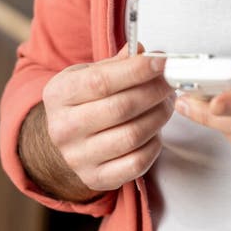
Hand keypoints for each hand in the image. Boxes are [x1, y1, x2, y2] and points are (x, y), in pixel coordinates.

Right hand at [42, 46, 173, 192]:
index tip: (161, 61)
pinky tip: (155, 131)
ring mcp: (78, 157)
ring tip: (166, 103)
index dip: (137, 70)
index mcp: (60, 95)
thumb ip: (117, 62)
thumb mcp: (88, 73)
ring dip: (159, 116)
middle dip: (155, 92)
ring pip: (132, 136)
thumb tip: (144, 52)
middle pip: (121, 108)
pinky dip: (154, 145)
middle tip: (170, 83)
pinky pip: (136, 164)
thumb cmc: (82, 100)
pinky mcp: (96, 178)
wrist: (62, 138)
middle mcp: (64, 128)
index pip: (102, 81)